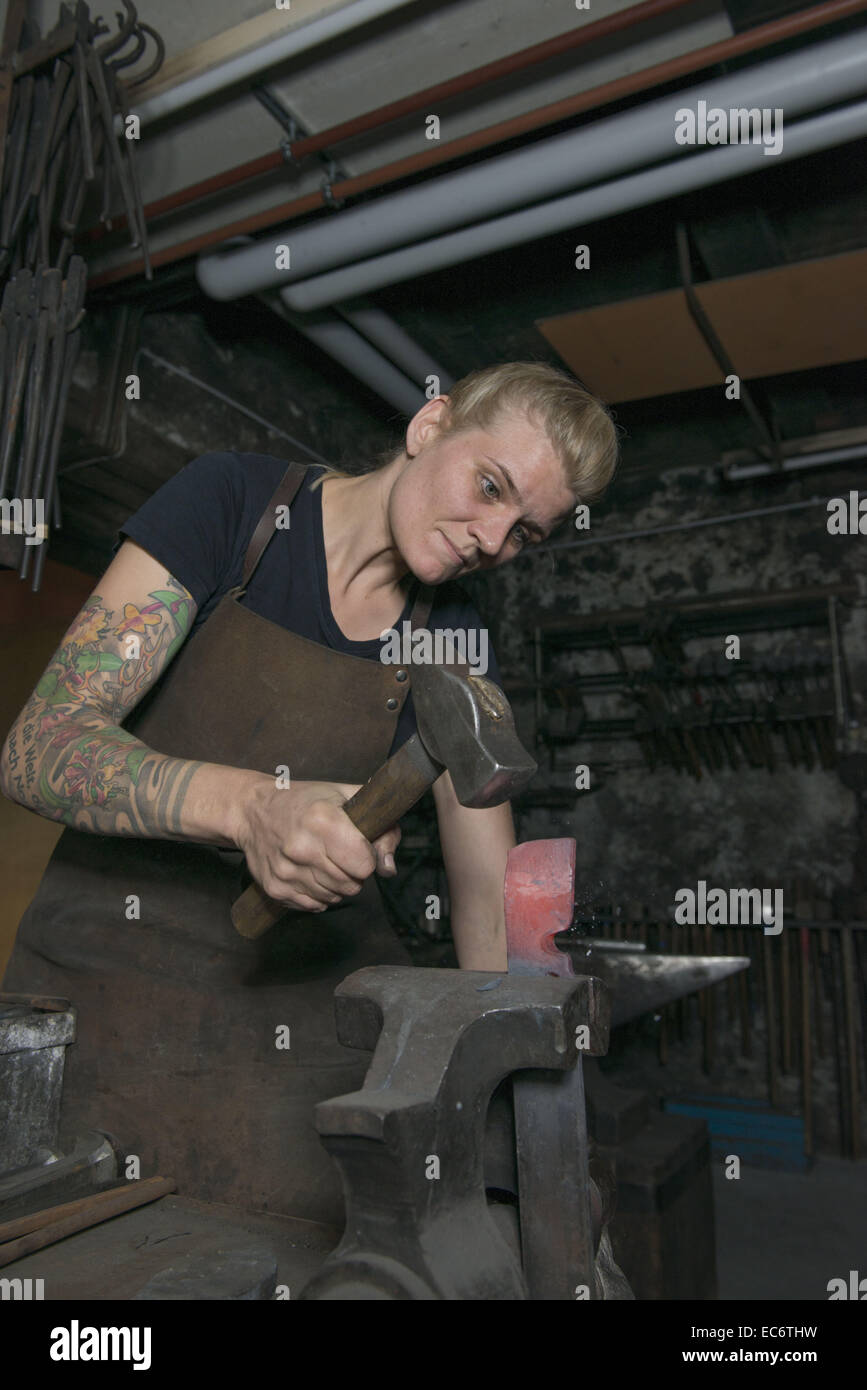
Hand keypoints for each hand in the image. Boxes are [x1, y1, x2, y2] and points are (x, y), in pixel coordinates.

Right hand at [234, 776, 399, 911]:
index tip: (357, 845)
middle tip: (339, 853)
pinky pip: (314, 906)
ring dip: (335, 884)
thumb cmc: (304, 800)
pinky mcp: (275, 889)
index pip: (364, 864)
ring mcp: (286, 872)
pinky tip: (308, 871)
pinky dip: (317, 893)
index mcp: (322, 820)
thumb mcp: (347, 797)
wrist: (252, 811)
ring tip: (322, 859)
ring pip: (334, 898)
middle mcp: (302, 848)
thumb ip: (382, 828)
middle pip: (352, 885)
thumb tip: (388, 868)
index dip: (367, 856)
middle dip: (353, 872)